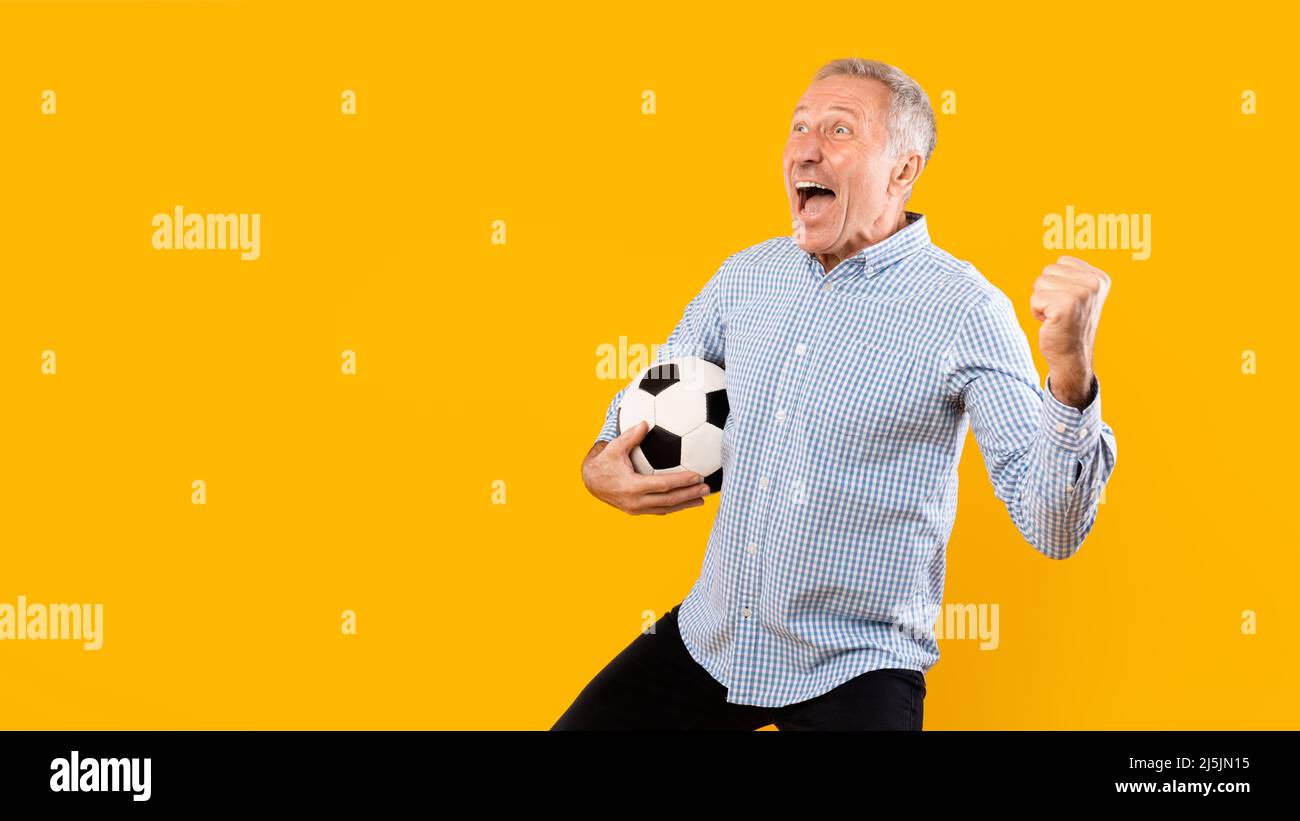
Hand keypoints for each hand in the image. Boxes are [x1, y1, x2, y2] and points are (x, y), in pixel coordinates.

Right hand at [581, 420, 712, 514]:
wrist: (590, 482)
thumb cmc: (604, 462)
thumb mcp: (614, 448)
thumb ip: (630, 436)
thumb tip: (645, 423)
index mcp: (632, 487)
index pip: (663, 485)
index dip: (682, 482)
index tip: (698, 476)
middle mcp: (636, 502)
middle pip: (669, 500)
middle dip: (689, 495)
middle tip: (707, 488)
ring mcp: (636, 509)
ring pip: (666, 509)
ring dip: (685, 504)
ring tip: (702, 499)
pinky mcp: (637, 511)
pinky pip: (659, 510)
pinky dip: (673, 507)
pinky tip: (685, 502)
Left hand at [1030, 255, 1110, 407]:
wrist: (1071, 357)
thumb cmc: (1068, 324)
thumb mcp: (1078, 294)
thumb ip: (1073, 275)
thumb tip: (1058, 262)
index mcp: (1100, 278)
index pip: (1062, 261)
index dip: (1057, 282)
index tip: (1068, 302)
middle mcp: (1094, 284)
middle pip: (1048, 270)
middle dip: (1046, 291)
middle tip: (1060, 311)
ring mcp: (1081, 294)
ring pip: (1039, 283)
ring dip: (1041, 301)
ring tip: (1056, 316)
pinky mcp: (1065, 305)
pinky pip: (1035, 298)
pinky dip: (1036, 311)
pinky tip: (1050, 323)